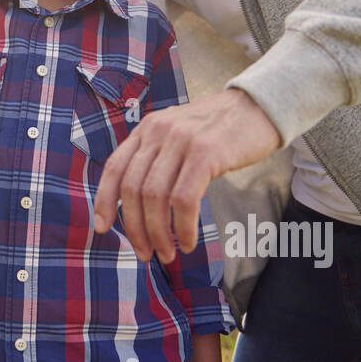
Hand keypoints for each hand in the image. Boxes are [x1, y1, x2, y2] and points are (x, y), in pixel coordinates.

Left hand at [93, 87, 280, 262]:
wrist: (259, 107)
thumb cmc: (219, 131)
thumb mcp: (177, 134)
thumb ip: (157, 158)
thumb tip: (138, 204)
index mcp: (147, 129)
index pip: (114, 168)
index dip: (104, 201)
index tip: (102, 228)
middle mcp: (158, 131)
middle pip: (133, 189)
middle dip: (135, 228)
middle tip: (146, 253)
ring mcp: (181, 140)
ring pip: (155, 197)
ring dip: (158, 233)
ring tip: (168, 253)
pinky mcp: (206, 153)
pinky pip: (184, 199)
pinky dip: (183, 227)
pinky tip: (188, 241)